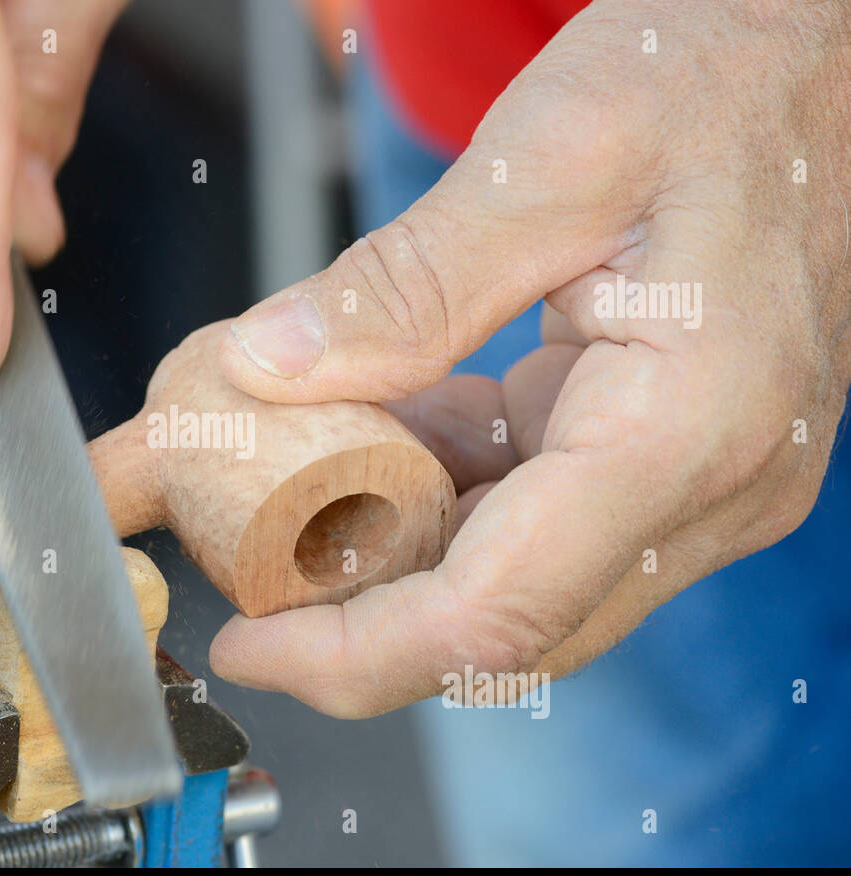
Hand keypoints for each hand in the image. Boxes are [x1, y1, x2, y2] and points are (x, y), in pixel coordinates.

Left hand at [210, 0, 850, 716]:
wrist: (811, 57)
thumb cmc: (715, 76)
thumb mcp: (547, 159)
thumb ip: (404, 285)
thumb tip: (269, 371)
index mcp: (689, 427)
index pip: (499, 612)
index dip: (354, 654)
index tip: (247, 643)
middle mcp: (711, 487)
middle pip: (506, 629)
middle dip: (356, 624)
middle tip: (244, 583)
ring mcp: (694, 484)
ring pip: (513, 585)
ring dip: (391, 556)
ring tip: (289, 489)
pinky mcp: (663, 460)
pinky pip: (531, 521)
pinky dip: (439, 498)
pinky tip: (381, 435)